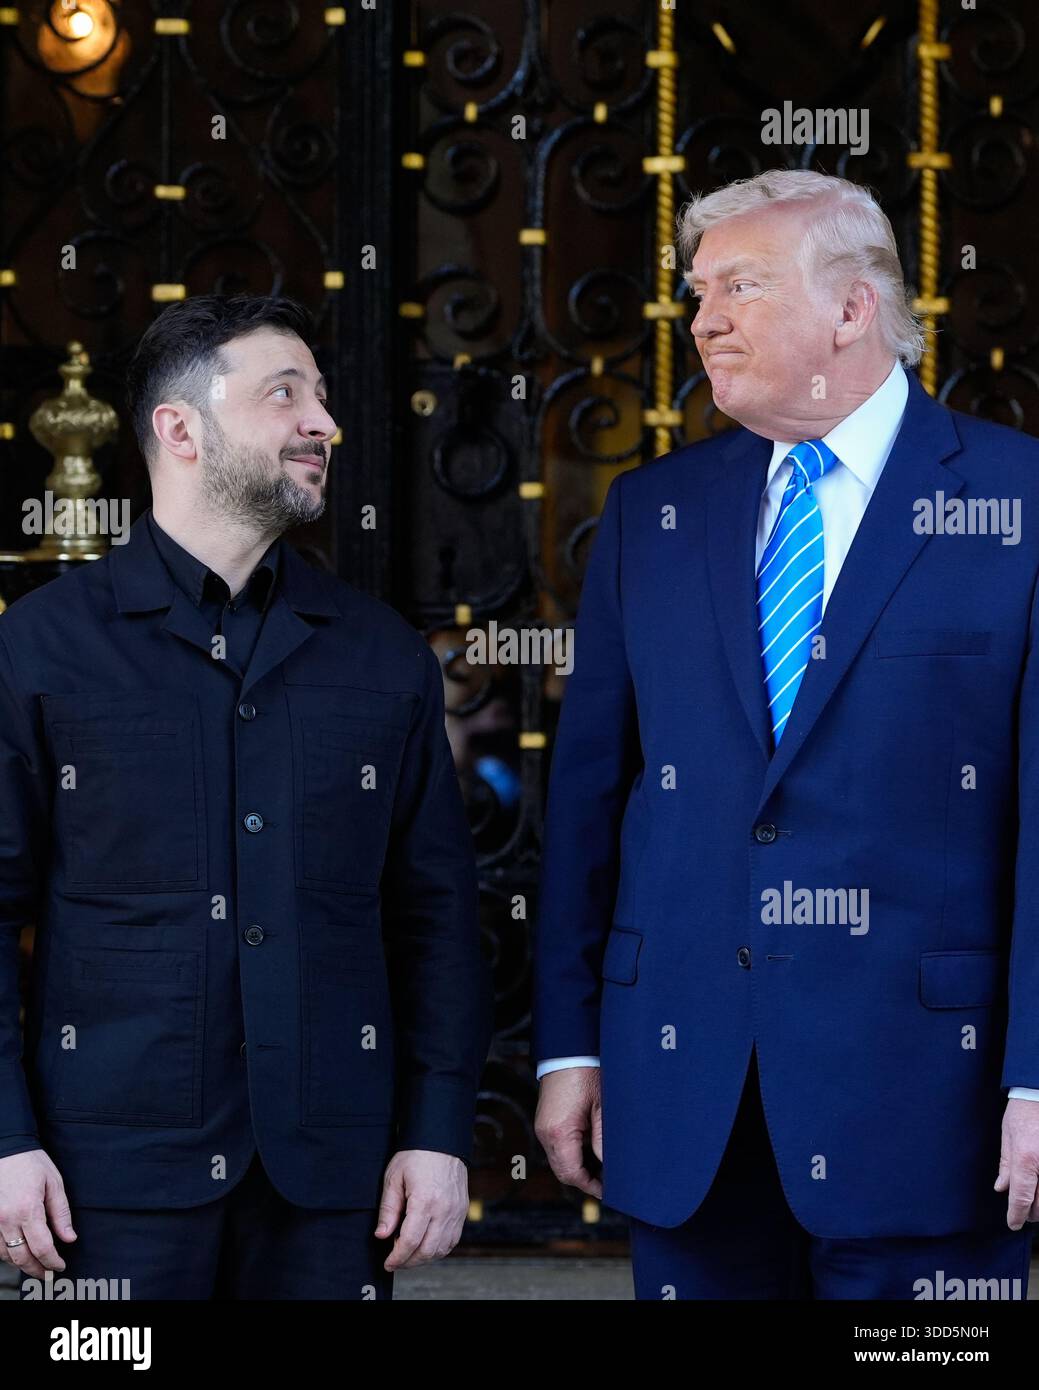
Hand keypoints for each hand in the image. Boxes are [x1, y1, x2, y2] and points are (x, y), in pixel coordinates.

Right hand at [0, 1150, 76, 1278]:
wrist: (5, 1149)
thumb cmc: (31, 1163)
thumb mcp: (54, 1183)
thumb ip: (61, 1213)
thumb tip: (69, 1238)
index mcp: (28, 1210)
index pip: (42, 1248)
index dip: (52, 1261)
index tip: (60, 1266)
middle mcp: (7, 1220)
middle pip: (21, 1257)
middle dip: (36, 1270)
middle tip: (47, 1274)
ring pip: (5, 1255)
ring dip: (21, 1263)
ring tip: (35, 1265)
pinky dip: (7, 1253)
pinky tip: (18, 1252)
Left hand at [374, 1149, 468, 1270]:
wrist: (442, 1140)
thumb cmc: (416, 1156)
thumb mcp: (394, 1178)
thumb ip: (388, 1209)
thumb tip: (381, 1235)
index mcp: (425, 1200)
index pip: (410, 1241)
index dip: (397, 1257)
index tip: (388, 1263)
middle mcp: (444, 1209)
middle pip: (427, 1250)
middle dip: (409, 1262)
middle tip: (396, 1261)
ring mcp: (456, 1211)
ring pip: (442, 1249)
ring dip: (424, 1258)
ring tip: (409, 1254)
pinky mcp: (462, 1211)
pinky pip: (452, 1240)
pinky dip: (439, 1249)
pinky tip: (426, 1245)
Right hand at [534, 1066, 602, 1198]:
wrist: (569, 1050)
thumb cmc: (587, 1074)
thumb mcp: (602, 1110)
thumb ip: (603, 1142)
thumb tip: (608, 1167)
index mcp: (559, 1133)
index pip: (572, 1174)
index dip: (590, 1186)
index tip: (607, 1190)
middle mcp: (545, 1133)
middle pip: (563, 1171)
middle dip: (584, 1179)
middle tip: (608, 1181)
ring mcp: (543, 1126)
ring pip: (560, 1160)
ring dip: (578, 1167)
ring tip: (603, 1166)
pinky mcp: (545, 1120)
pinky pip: (557, 1147)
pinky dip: (572, 1154)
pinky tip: (591, 1150)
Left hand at [994, 1099, 1038, 1228]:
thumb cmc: (1023, 1111)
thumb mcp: (1007, 1135)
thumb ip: (1006, 1165)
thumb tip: (1002, 1188)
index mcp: (1027, 1158)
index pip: (1021, 1197)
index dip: (1016, 1215)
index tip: (1013, 1223)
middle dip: (1031, 1213)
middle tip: (1023, 1213)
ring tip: (1034, 1203)